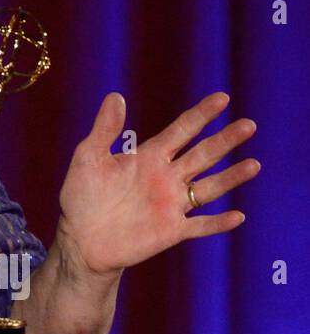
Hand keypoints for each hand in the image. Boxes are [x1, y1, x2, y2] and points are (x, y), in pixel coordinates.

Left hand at [56, 91, 258, 278]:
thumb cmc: (82, 195)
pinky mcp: (171, 230)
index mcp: (149, 156)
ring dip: (230, 178)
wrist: (80, 237)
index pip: (181, 131)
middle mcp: (166, 177)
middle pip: (203, 154)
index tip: (222, 98)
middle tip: (249, 125)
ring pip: (209, 187)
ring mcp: (171, 204)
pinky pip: (200, 226)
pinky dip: (217, 222)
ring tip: (253, 165)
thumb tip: (116, 96)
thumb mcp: (88, 157)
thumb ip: (105, 130)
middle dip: (225, 140)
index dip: (201, 115)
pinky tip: (237, 216)